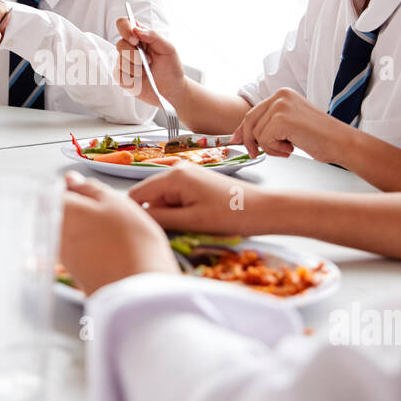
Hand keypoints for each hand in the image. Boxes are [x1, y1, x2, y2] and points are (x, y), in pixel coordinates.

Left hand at [61, 171, 178, 294]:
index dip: (72, 188)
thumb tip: (71, 179)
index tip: (88, 190)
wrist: (140, 290)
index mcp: (62, 212)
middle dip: (79, 209)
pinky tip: (113, 249)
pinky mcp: (77, 274)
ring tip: (115, 231)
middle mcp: (56, 235)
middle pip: (61, 214)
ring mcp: (64, 257)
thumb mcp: (115, 202)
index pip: (54, 191)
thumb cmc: (131, 243)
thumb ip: (89, 188)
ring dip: (88, 228)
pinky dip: (93, 247)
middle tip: (107, 210)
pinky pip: (80, 252)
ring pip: (70, 233)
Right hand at [114, 17, 186, 105]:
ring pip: (120, 60)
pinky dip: (132, 77)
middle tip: (148, 60)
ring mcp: (124, 62)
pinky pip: (119, 74)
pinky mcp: (121, 76)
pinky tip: (140, 78)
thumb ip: (153, 36)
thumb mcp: (168, 48)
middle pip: (120, 43)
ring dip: (136, 67)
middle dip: (133, 53)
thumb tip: (136, 29)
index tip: (135, 39)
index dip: (125, 28)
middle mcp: (130, 47)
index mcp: (140, 36)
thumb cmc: (170, 68)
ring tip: (147, 70)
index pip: (124, 24)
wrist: (171, 90)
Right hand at [128, 161, 259, 233]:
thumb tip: (136, 219)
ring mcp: (187, 174)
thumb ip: (160, 219)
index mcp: (174, 175)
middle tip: (177, 229)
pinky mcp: (195, 182)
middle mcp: (178, 169)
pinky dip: (179, 211)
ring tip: (190, 225)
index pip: (137, 194)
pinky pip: (175, 198)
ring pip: (162, 199)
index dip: (137, 214)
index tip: (145, 231)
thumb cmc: (232, 214)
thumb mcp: (192, 221)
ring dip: (169, 215)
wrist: (263, 209)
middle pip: (149, 196)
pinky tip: (194, 219)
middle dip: (157, 215)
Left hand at [231, 88, 351, 162]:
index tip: (236, 140)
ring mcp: (280, 106)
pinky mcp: (281, 119)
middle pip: (249, 122)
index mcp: (282, 94)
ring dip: (270, 147)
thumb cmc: (320, 137)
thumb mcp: (290, 125)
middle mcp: (280, 95)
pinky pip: (264, 141)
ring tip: (289, 148)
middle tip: (255, 153)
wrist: (340, 142)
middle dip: (250, 141)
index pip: (253, 112)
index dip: (242, 129)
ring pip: (256, 134)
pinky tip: (292, 148)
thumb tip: (241, 136)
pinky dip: (275, 150)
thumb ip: (269, 125)